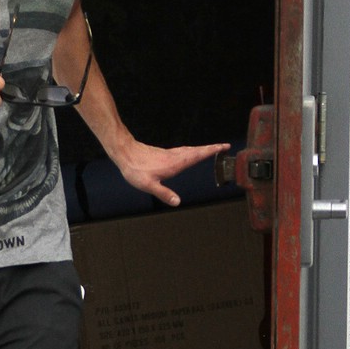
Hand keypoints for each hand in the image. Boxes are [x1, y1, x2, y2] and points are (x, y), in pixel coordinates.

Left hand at [115, 140, 230, 206]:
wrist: (125, 153)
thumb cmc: (135, 169)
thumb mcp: (149, 185)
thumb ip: (164, 193)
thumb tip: (177, 202)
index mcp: (175, 163)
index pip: (197, 155)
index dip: (211, 151)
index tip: (224, 146)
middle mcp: (175, 157)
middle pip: (197, 151)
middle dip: (211, 148)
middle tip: (224, 146)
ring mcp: (169, 154)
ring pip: (190, 150)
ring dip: (202, 149)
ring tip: (211, 150)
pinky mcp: (164, 154)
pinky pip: (182, 151)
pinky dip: (191, 151)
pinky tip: (189, 154)